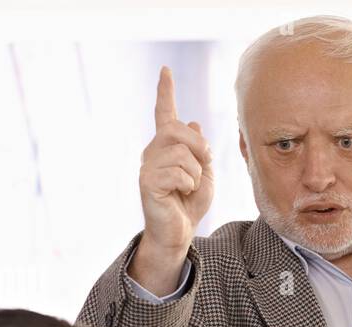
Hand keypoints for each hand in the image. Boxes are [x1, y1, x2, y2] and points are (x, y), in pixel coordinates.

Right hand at [133, 66, 214, 288]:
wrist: (178, 231)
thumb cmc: (190, 204)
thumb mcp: (204, 174)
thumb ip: (201, 151)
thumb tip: (194, 123)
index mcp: (167, 147)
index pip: (164, 113)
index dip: (165, 92)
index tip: (165, 70)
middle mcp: (153, 151)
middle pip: (177, 130)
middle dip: (199, 147)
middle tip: (203, 166)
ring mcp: (147, 165)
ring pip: (181, 153)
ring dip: (196, 172)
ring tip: (189, 187)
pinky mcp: (147, 181)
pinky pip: (178, 172)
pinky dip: (189, 184)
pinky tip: (181, 194)